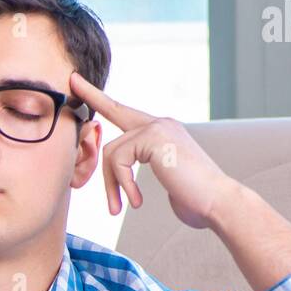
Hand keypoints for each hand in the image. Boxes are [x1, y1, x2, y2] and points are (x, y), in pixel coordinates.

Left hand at [69, 71, 238, 230]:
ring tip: (120, 208)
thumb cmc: (197, 199)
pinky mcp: (154, 137)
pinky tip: (136, 201)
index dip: (104, 101)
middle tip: (72, 82)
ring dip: (112, 185)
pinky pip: (120, 160)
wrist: (218, 202)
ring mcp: (158, 127)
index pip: (128, 113)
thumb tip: (136, 180)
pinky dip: (123, 185)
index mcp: (164, 132)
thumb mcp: (170, 181)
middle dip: (93, 96)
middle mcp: (161, 123)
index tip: (84, 85)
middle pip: (116, 112)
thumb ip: (152, 171)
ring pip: (113, 150)